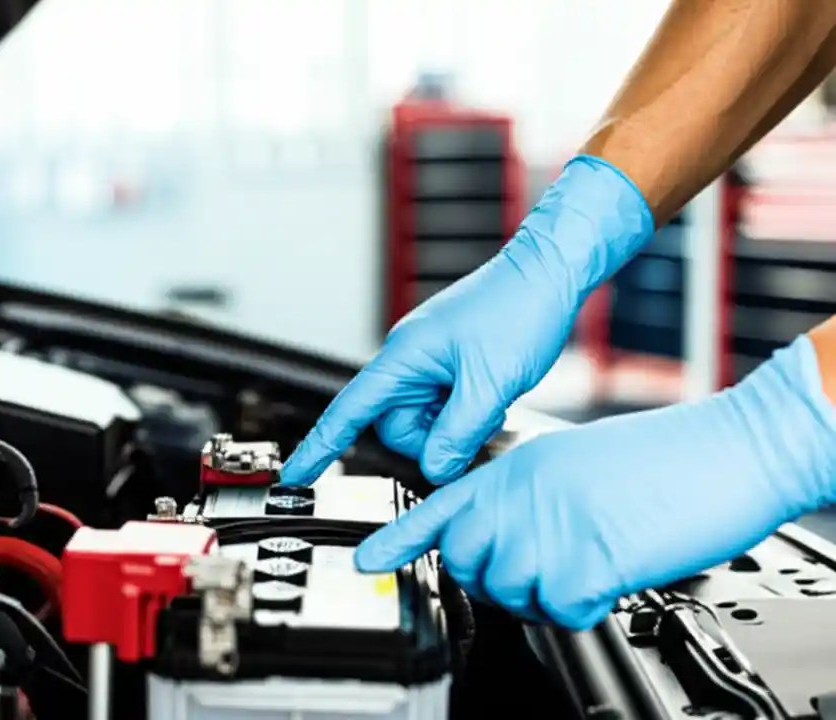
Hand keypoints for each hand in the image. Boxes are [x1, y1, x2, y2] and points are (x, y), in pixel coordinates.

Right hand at [279, 156, 653, 486]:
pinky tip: (492, 399)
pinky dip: (465, 413)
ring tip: (491, 404)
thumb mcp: (490, 384)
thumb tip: (435, 468)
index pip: (348, 411)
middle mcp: (409, 359)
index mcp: (403, 358)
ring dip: (454, 426)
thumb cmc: (519, 308)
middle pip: (396, 425)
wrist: (550, 272)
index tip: (297, 473)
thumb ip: (457, 434)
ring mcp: (430, 361)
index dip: (320, 446)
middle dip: (431, 439)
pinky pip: (445, 404)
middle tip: (473, 427)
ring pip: (424, 419)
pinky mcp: (451, 363)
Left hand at [352, 336, 835, 629]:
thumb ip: (527, 492)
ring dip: (539, 594)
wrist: (728, 450)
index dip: (397, 538)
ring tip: (581, 567)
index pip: (439, 505)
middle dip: (488, 575)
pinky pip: (556, 613)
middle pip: (462, 558)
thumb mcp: (574, 461)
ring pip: (506, 591)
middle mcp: (520, 496)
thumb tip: (505, 530)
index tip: (367, 559)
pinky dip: (580, 608)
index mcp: (515, 467)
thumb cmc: (664, 457)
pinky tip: (604, 579)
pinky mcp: (581, 565)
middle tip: (531, 570)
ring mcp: (546, 529)